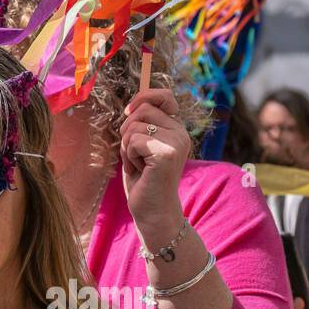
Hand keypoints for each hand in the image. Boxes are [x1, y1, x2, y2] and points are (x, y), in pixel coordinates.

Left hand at [119, 89, 191, 226]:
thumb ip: (141, 125)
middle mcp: (181, 133)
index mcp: (176, 129)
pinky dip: (129, 157)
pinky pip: (133, 141)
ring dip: (127, 148)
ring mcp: (176, 142)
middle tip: (133, 153)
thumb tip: (131, 106)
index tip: (129, 111)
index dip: (144, 97)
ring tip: (138, 165)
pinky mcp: (167, 153)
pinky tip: (139, 171)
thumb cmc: (144, 181)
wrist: (152, 211)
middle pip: (142, 110)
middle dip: (127, 130)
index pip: (164, 96)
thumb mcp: (141, 147)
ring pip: (134, 126)